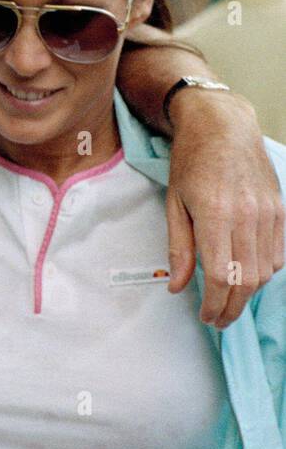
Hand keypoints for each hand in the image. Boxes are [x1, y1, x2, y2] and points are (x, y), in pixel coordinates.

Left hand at [166, 91, 285, 327]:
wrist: (223, 128)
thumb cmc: (191, 162)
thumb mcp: (173, 202)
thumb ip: (178, 247)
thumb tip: (176, 286)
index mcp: (215, 215)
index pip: (221, 275)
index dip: (214, 303)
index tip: (206, 317)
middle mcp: (247, 217)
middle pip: (246, 280)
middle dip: (232, 307)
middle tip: (218, 320)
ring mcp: (269, 214)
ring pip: (265, 271)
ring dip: (248, 293)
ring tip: (228, 301)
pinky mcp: (281, 212)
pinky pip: (277, 255)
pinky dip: (263, 272)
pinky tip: (247, 276)